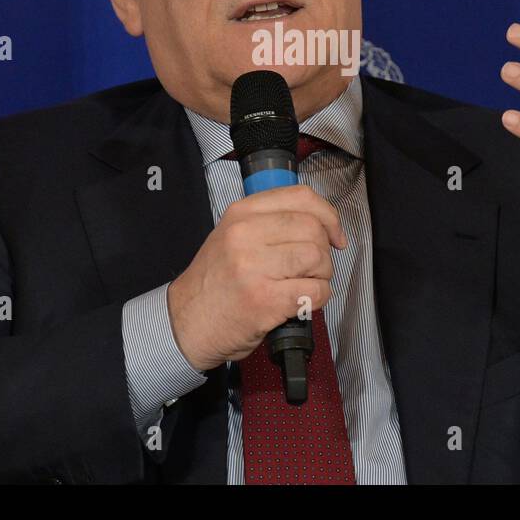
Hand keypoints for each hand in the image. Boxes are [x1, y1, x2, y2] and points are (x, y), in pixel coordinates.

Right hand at [167, 184, 346, 370]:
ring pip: (317, 258)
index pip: (301, 197)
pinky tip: (302, 302)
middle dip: (324, 251)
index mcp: (241, 214)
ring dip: (322, 275)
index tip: (333, 233)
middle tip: (312, 268)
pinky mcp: (265, 300)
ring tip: (305, 284)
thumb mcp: (232, 236)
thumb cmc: (214, 283)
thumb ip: (269, 222)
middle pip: (313, 229)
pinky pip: (315, 291)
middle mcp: (246, 235)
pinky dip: (318, 298)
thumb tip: (320, 224)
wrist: (186, 322)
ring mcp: (254, 267)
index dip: (328, 215)